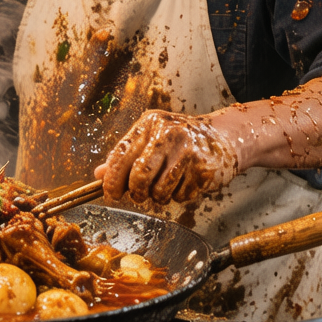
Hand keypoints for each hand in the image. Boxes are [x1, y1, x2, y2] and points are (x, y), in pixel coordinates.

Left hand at [95, 110, 238, 204]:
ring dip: (160, 197)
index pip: (122, 154)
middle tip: (139, 196)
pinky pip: (180, 196)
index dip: (112, 180)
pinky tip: (185, 182)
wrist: (223, 138)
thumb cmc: (181, 141)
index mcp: (150, 124)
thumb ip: (125, 156)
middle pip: (139, 176)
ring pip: (159, 191)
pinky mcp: (203, 169)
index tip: (111, 194)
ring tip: (167, 185)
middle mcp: (168, 133)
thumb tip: (99, 174)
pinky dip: (179, 196)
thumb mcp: (150, 139)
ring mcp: (187, 151)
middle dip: (136, 193)